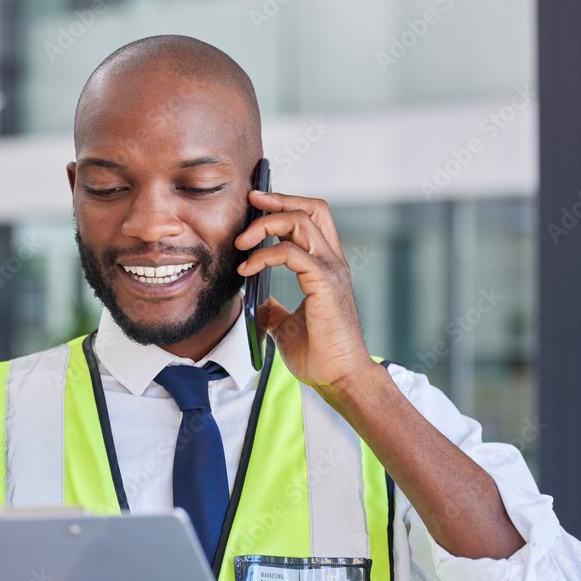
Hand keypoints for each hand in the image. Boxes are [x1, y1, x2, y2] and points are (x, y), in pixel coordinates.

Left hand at [235, 190, 372, 390]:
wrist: (339, 379)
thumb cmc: (320, 356)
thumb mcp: (285, 326)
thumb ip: (273, 308)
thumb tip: (255, 299)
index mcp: (326, 268)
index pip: (312, 219)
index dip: (285, 205)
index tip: (257, 204)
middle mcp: (332, 263)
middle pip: (311, 209)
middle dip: (278, 200)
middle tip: (251, 201)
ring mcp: (331, 271)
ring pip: (301, 222)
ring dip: (266, 226)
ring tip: (241, 242)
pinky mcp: (324, 284)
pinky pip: (292, 253)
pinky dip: (265, 255)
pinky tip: (248, 268)